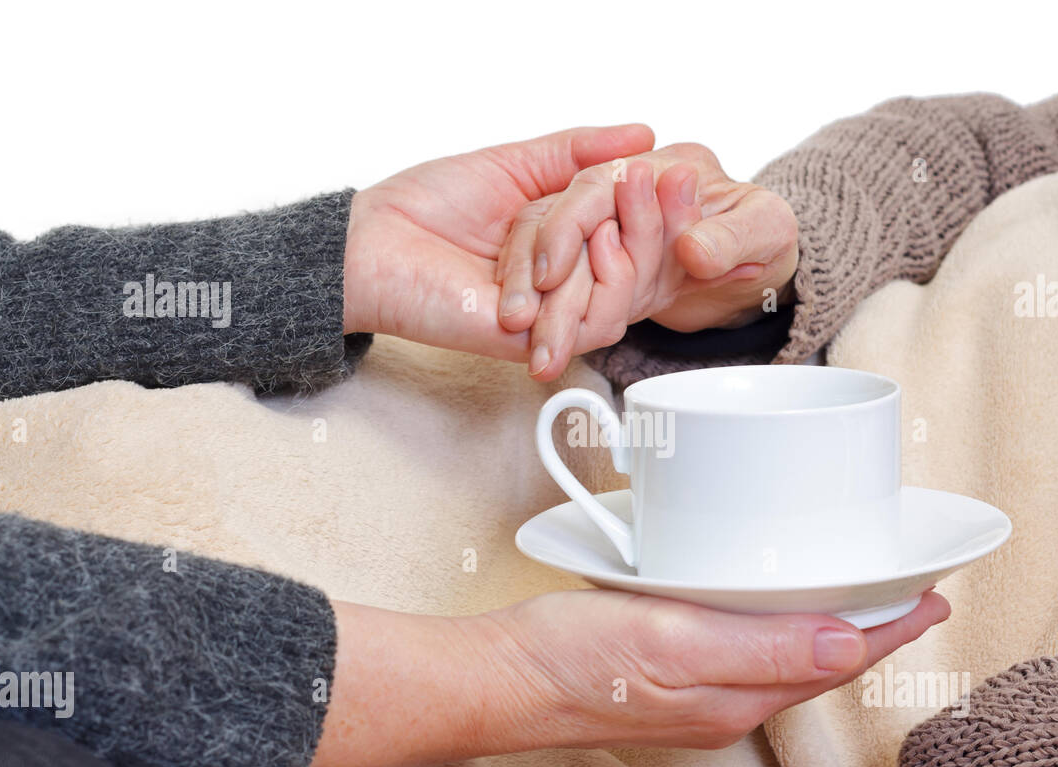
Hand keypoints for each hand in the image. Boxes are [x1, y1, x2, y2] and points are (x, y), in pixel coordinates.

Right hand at [311, 588, 949, 766]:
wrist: (504, 677)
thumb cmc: (577, 661)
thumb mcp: (672, 644)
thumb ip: (762, 649)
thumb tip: (850, 647)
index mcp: (740, 693)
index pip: (840, 659)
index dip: (893, 627)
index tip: (935, 595)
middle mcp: (731, 698)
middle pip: (823, 660)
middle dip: (873, 626)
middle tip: (909, 588)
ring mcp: (703, 689)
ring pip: (789, 655)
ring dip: (830, 623)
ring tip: (857, 589)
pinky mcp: (674, 671)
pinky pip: (749, 649)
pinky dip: (779, 621)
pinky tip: (770, 599)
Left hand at [341, 124, 655, 360]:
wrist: (379, 243)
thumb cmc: (429, 205)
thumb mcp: (516, 162)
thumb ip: (578, 152)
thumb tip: (641, 136)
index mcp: (564, 241)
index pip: (633, 230)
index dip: (660, 205)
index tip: (678, 173)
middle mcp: (563, 279)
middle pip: (638, 263)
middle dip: (652, 223)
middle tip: (659, 183)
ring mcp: (551, 311)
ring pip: (622, 291)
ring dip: (616, 249)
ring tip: (607, 216)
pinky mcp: (537, 339)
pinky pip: (596, 321)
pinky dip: (599, 282)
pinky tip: (590, 253)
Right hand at [497, 143, 799, 380]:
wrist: (763, 258)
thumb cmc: (765, 232)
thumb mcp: (765, 228)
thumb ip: (729, 236)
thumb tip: (694, 250)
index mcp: (658, 164)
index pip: (593, 187)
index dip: (567, 228)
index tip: (552, 273)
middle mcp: (621, 191)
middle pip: (561, 230)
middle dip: (544, 284)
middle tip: (526, 331)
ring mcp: (606, 227)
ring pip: (554, 264)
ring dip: (539, 309)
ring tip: (538, 357)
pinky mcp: (601, 265)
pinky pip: (568, 292)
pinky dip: (557, 322)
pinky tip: (545, 354)